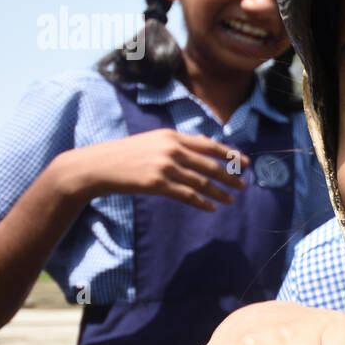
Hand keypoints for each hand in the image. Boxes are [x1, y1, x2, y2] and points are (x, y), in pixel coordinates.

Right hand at [57, 128, 248, 210]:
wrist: (99, 166)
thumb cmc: (127, 155)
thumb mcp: (154, 142)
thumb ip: (178, 144)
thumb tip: (204, 150)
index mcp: (172, 136)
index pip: (208, 145)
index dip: (229, 154)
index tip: (245, 162)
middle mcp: (171, 149)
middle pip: (209, 164)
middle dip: (229, 176)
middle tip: (243, 185)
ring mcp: (164, 166)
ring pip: (201, 182)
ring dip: (219, 192)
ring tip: (231, 200)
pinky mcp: (157, 184)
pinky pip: (187, 195)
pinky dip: (202, 202)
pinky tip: (212, 208)